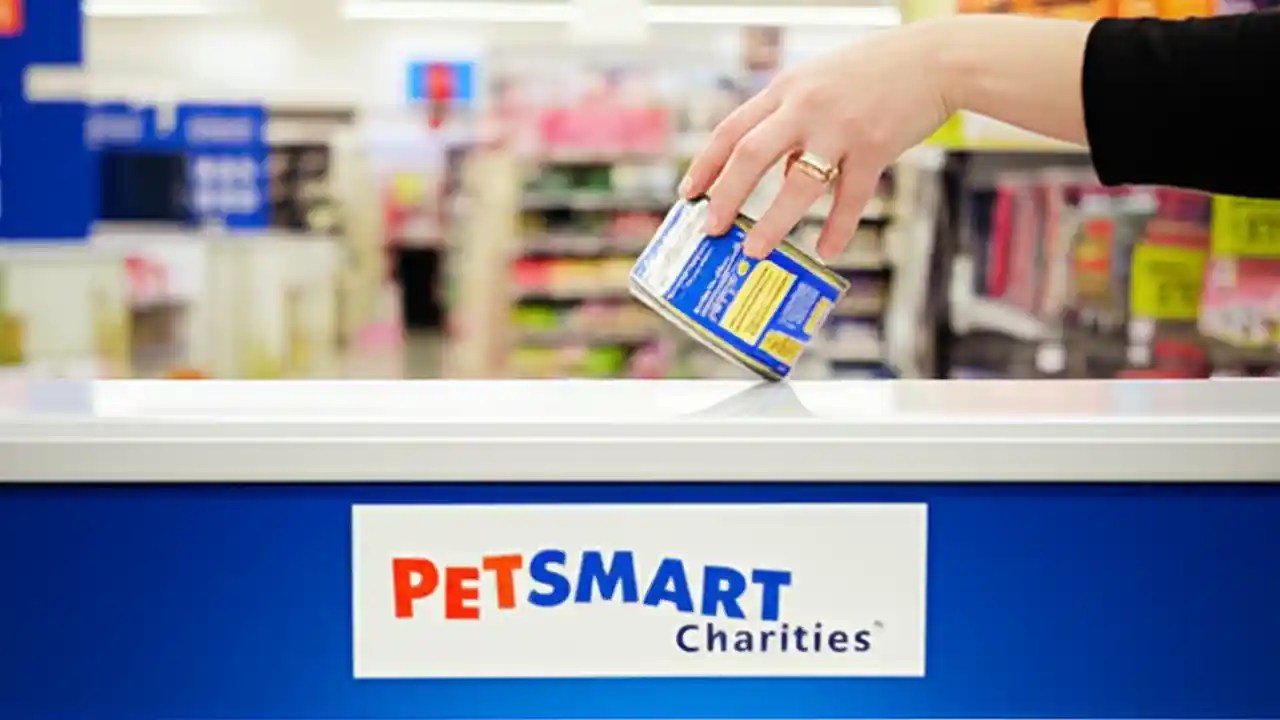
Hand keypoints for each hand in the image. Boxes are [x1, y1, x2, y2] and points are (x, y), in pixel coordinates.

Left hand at [678, 22, 950, 259]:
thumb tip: (780, 171)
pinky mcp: (875, 147)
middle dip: (725, 195)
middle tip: (711, 229)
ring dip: (772, 222)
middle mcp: (806, 106)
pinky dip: (837, 228)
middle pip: (750, 154)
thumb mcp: (821, 82)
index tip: (688, 194)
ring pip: (797, 183)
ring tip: (754, 251)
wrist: (935, 59)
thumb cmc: (876, 72)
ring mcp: (840, 127)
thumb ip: (794, 120)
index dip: (706, 164)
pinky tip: (825, 250)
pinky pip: (850, 198)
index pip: (732, 129)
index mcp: (787, 89)